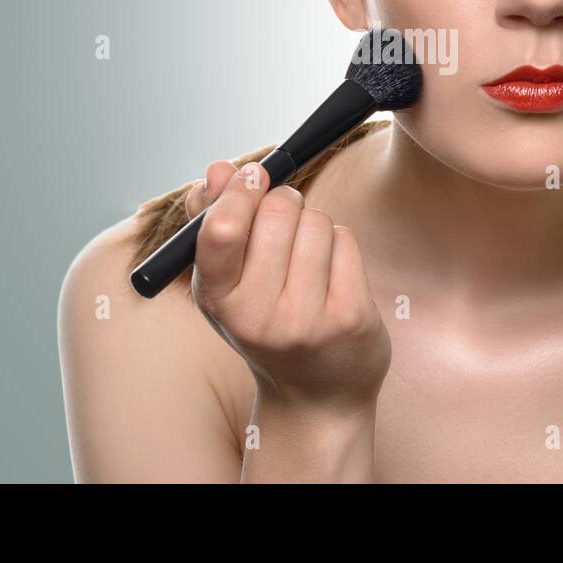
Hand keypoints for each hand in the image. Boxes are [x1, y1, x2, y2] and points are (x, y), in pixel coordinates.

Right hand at [187, 159, 391, 413]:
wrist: (316, 393)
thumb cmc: (267, 322)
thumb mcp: (227, 282)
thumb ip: (213, 219)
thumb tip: (218, 169)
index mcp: (217, 300)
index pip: (221, 230)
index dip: (239, 191)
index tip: (252, 177)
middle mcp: (257, 316)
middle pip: (278, 210)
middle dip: (284, 202)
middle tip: (284, 224)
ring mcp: (306, 319)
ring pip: (316, 221)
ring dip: (314, 226)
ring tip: (307, 260)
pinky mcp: (349, 317)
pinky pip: (346, 240)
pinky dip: (339, 245)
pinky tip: (331, 275)